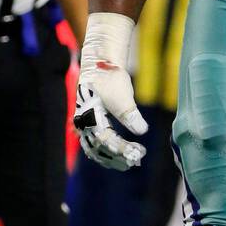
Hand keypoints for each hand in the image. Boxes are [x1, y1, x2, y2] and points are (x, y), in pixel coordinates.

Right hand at [73, 12, 147, 170]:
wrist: (100, 64)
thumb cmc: (111, 78)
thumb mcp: (123, 96)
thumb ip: (131, 115)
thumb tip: (142, 131)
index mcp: (89, 116)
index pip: (106, 140)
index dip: (122, 149)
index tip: (138, 152)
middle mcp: (83, 122)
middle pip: (98, 148)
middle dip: (117, 156)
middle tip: (134, 161)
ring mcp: (83, 123)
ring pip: (94, 147)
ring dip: (111, 157)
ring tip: (128, 162)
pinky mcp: (88, 122)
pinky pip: (93, 142)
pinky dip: (105, 151)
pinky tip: (115, 156)